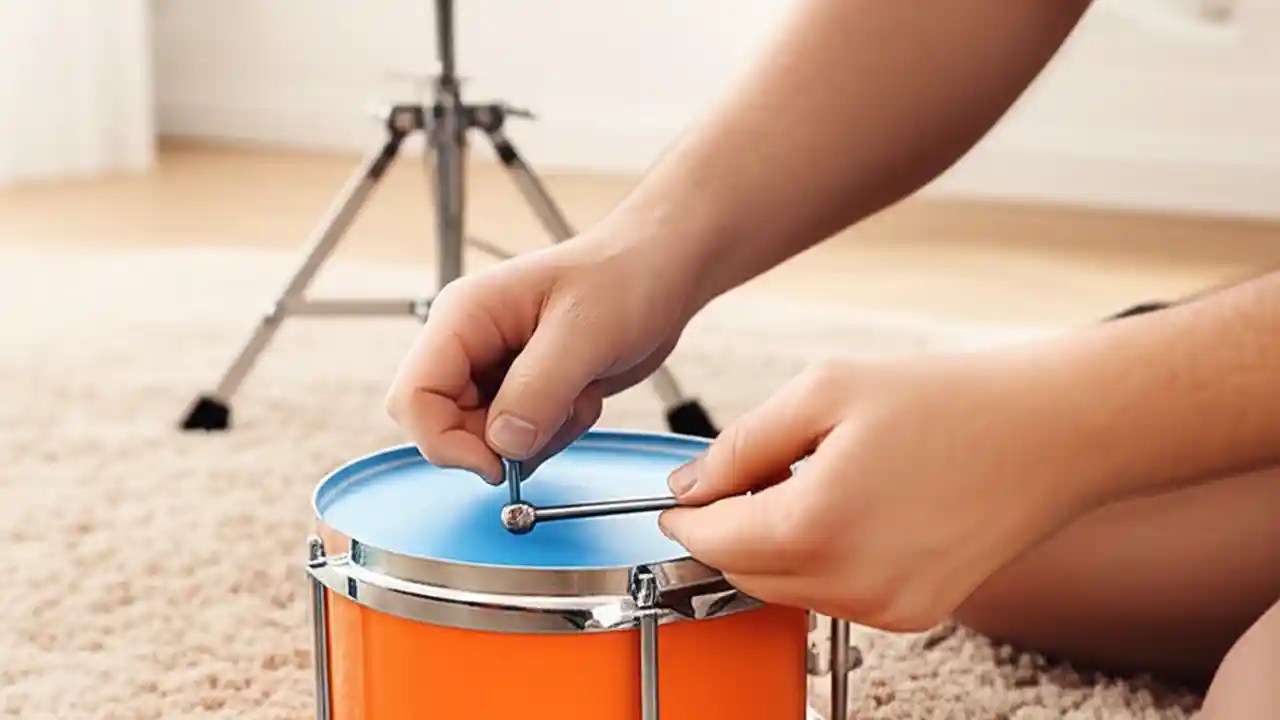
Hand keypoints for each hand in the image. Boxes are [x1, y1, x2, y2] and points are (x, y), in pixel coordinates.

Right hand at [385, 229, 699, 483]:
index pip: (413, 398)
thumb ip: (537, 391)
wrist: (662, 272)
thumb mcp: (584, 333)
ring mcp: (495, 369)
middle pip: (444, 427)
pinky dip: (556, 433)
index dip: (445, 442)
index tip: (498, 462)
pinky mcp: (524, 389)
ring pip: (486, 440)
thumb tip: (502, 445)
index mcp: (464, 317)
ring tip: (578, 393)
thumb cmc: (625, 278)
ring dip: (538, 437)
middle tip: (555, 418)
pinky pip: (521, 439)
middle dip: (500, 442)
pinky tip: (583, 395)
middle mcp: (469, 345)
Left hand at [658, 355, 1106, 630]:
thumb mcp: (824, 392)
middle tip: (736, 481)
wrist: (1050, 432)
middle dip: (725, 533)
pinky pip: (834, 597)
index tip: (678, 497)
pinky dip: (817, 563)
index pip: (713, 540)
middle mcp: (850, 584)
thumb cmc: (948, 401)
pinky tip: (842, 511)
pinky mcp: (914, 615)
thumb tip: (691, 486)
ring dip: (770, 549)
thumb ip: (742, 445)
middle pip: (743, 574)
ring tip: (799, 485)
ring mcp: (886, 609)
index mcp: (817, 527)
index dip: (687, 516)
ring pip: (786, 590)